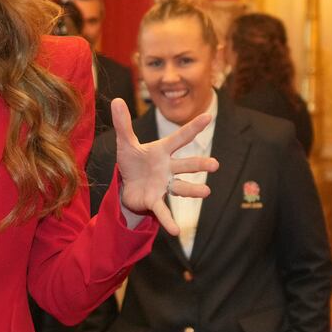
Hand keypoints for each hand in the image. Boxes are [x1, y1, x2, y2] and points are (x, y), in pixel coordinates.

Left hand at [109, 98, 218, 234]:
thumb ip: (122, 123)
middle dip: (199, 164)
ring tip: (207, 192)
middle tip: (214, 165)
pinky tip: (176, 231)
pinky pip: (163, 210)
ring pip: (181, 187)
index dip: (193, 128)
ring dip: (193, 190)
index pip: (180, 138)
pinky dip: (169, 221)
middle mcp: (168, 168)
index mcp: (162, 151)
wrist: (127, 185)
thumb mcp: (125, 143)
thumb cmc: (132, 162)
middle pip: (186, 165)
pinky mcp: (155, 200)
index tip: (208, 117)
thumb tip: (117, 100)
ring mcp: (164, 185)